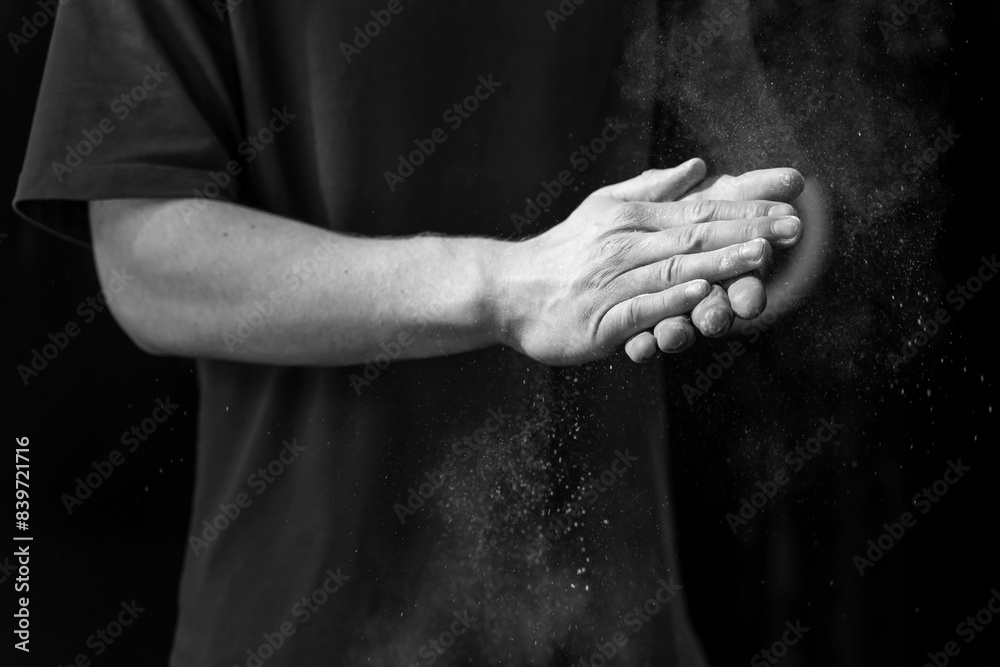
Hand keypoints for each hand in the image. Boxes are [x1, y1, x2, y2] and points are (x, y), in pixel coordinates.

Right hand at [492, 159, 800, 365]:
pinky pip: (642, 307)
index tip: (792, 201)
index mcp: (631, 216)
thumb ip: (652, 188)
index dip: (747, 206)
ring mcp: (613, 282)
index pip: (698, 208)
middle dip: (746, 230)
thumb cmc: (564, 251)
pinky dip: (672, 298)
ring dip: (718, 262)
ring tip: (759, 256)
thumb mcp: (605, 206)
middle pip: (693, 235)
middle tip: (793, 228)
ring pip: (672, 269)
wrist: (510, 289)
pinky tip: (701, 291)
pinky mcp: (601, 319)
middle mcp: (625, 244)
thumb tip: (699, 167)